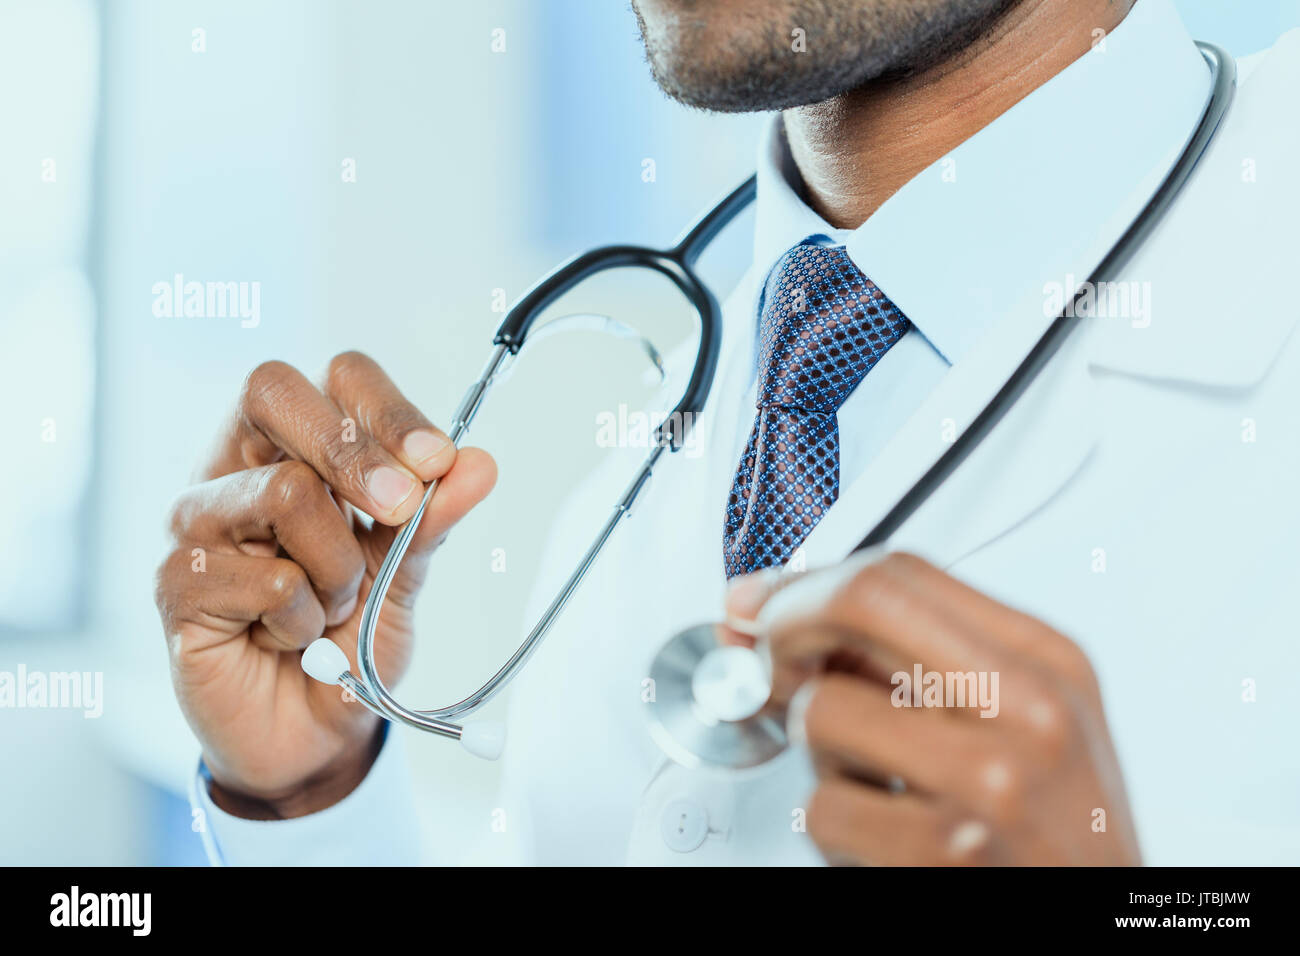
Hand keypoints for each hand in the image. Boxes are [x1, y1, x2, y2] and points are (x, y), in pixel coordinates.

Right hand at [155, 352, 495, 818]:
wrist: (315, 732)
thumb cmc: (352, 635)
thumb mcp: (406, 571)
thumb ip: (433, 517)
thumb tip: (479, 463)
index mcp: (295, 443)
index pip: (336, 376)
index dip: (389, 409)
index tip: (437, 462)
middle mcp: (235, 464)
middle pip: (274, 391)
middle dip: (356, 453)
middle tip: (398, 511)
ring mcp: (196, 519)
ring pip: (285, 493)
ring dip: (339, 566)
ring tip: (334, 606)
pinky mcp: (175, 582)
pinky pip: (267, 580)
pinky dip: (304, 620)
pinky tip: (289, 639)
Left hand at [726, 552, 1139, 864]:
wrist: (1100, 926)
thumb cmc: (1053, 837)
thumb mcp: (1018, 724)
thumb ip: (911, 660)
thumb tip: (770, 612)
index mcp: (1045, 665)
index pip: (900, 572)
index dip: (807, 584)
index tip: (765, 605)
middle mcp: (1028, 710)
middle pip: (861, 602)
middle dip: (784, 627)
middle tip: (765, 664)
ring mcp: (990, 781)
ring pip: (822, 709)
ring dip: (820, 752)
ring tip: (874, 784)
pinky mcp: (946, 851)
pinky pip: (823, 806)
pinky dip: (834, 829)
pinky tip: (883, 840)